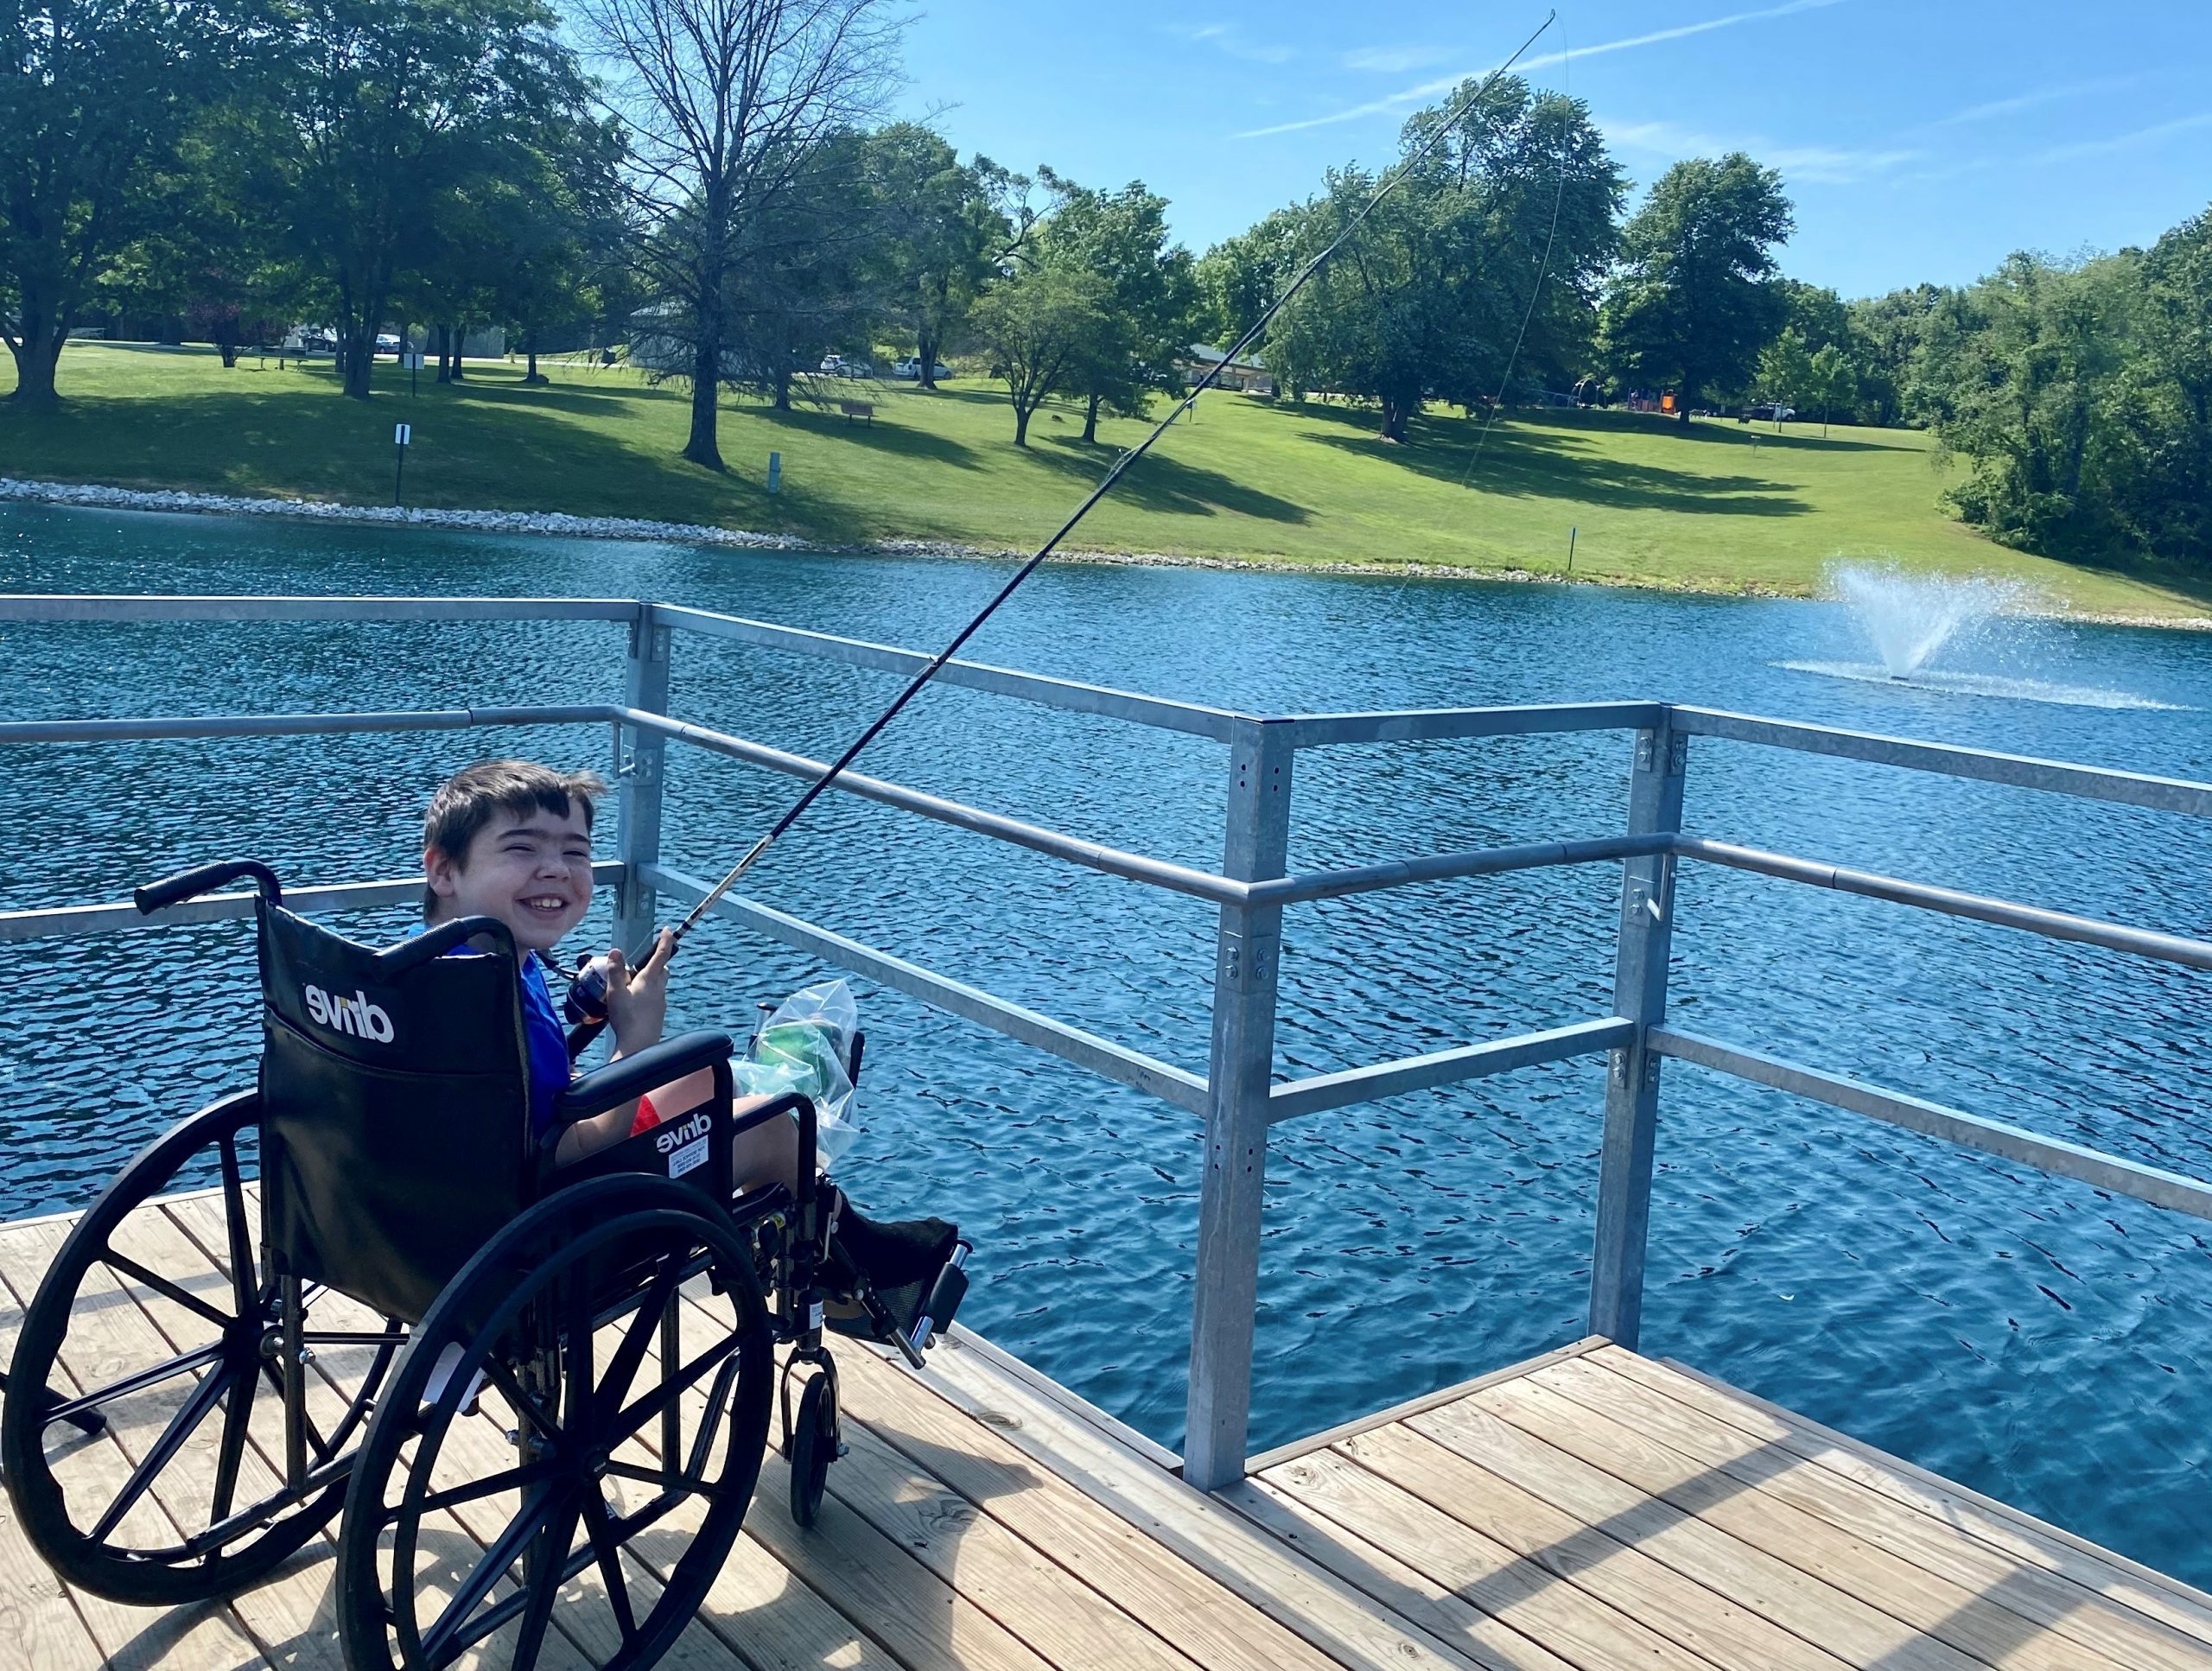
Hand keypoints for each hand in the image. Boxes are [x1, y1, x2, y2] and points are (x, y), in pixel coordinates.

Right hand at [603, 929, 674, 1055]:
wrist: (639, 1045)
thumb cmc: (627, 1018)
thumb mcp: (616, 992)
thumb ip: (615, 971)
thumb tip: (616, 951)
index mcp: (650, 980)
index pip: (661, 955)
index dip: (665, 941)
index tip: (668, 930)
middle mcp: (659, 989)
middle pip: (663, 970)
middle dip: (658, 962)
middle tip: (646, 960)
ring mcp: (660, 1003)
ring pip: (659, 985)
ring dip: (651, 979)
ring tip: (634, 983)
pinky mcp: (658, 1014)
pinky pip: (655, 999)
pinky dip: (648, 994)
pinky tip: (635, 1003)